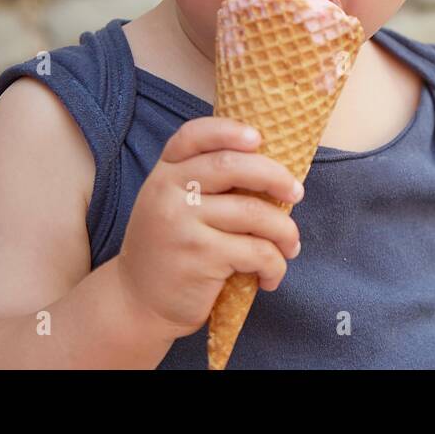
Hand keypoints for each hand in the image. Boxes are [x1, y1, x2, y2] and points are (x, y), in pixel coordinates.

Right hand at [116, 117, 305, 339]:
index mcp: (165, 173)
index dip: (229, 130)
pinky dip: (276, 265)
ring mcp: (181, 223)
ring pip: (254, 212)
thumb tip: (272, 168)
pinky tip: (271, 275)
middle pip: (232, 165)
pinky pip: (257, 251)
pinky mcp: (200, 257)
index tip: (259, 139)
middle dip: (275, 176)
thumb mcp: (173, 205)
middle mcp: (167, 192)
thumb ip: (204, 182)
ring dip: (285, 230)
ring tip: (290, 245)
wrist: (138, 303)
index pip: (194, 135)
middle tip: (296, 192)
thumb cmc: (171, 248)